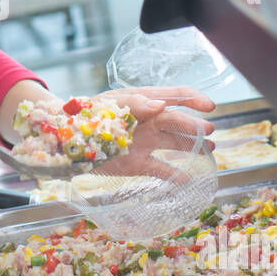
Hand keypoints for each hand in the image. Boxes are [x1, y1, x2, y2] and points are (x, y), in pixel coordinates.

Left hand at [46, 87, 215, 179]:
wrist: (65, 137)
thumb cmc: (88, 113)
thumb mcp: (109, 103)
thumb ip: (134, 103)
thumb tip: (160, 104)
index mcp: (144, 101)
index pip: (175, 96)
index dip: (194, 99)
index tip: (209, 106)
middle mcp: (149, 121)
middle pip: (177, 121)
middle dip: (195, 125)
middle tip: (209, 131)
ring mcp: (144, 142)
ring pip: (175, 143)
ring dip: (193, 146)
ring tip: (210, 150)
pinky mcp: (137, 163)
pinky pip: (160, 169)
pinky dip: (174, 175)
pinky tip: (188, 179)